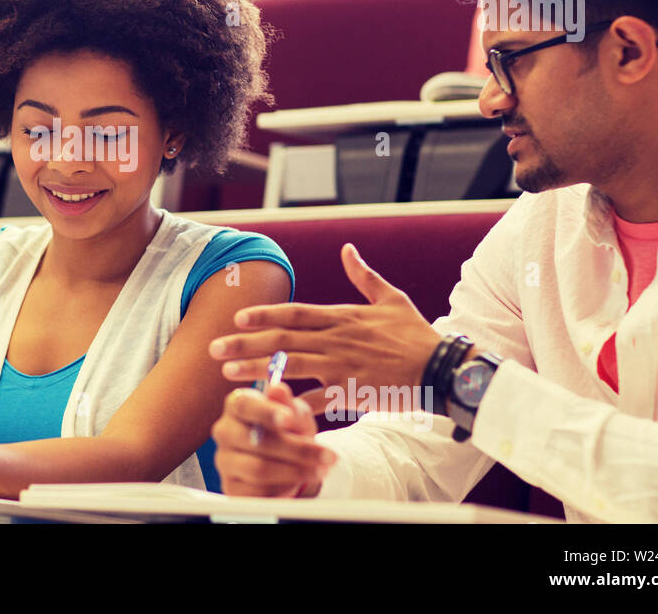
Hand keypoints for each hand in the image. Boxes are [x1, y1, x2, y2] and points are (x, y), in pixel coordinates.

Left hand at [209, 244, 441, 400]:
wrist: (443, 368)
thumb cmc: (416, 334)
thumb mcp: (391, 298)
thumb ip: (364, 276)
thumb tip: (347, 249)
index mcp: (342, 316)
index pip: (295, 313)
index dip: (264, 315)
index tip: (236, 317)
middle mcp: (337, 339)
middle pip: (282, 339)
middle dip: (244, 343)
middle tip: (214, 349)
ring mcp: (343, 365)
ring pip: (290, 367)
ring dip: (256, 370)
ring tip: (227, 374)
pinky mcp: (353, 391)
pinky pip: (316, 400)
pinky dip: (292, 405)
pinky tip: (267, 408)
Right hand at [212, 383, 334, 497]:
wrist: (286, 461)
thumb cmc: (289, 430)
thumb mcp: (297, 415)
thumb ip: (289, 404)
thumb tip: (278, 388)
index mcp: (237, 404)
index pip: (244, 405)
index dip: (266, 412)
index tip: (289, 419)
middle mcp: (225, 431)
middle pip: (256, 441)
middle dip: (297, 450)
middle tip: (327, 456)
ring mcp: (224, 461)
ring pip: (259, 469)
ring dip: (296, 471)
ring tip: (320, 470)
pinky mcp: (231, 487)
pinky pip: (258, 492)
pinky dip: (284, 489)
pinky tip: (299, 483)